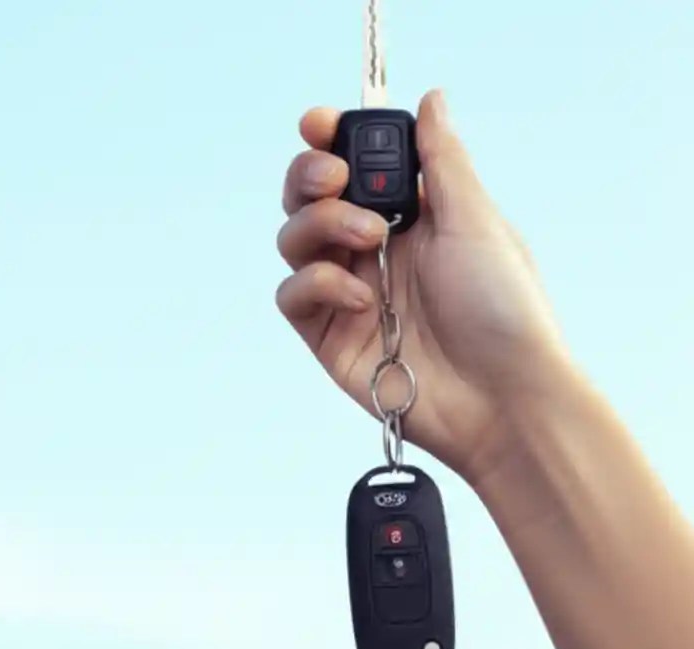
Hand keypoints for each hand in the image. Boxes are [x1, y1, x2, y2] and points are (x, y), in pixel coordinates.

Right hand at [275, 89, 572, 483]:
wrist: (503, 398)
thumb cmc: (506, 311)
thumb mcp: (476, 220)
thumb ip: (441, 159)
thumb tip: (431, 100)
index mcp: (411, 217)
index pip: (353, 167)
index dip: (327, 141)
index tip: (318, 125)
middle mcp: (372, 250)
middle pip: (308, 197)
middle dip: (309, 176)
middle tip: (333, 178)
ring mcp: (346, 292)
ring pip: (293, 239)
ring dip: (320, 224)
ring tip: (368, 239)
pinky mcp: (328, 335)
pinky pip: (293, 294)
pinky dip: (318, 285)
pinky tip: (361, 298)